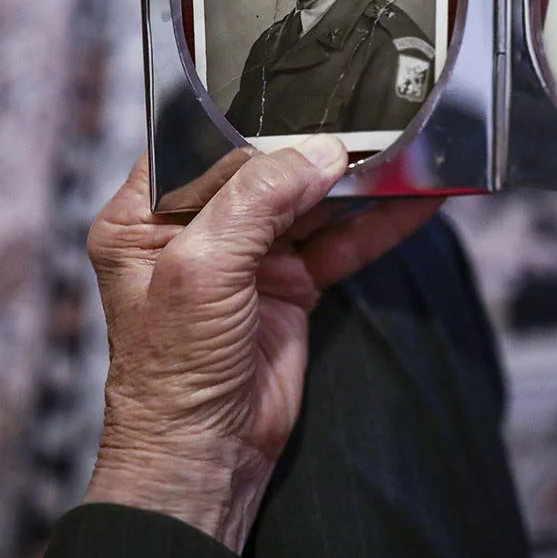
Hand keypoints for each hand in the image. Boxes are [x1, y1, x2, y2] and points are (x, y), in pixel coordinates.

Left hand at [82, 138, 441, 550]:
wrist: (207, 455)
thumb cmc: (172, 372)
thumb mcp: (202, 270)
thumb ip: (256, 201)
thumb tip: (319, 154)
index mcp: (143, 215)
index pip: (201, 146)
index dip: (252, 124)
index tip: (306, 101)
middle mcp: (195, 230)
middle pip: (265, 171)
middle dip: (316, 150)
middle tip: (371, 120)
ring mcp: (247, 260)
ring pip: (310, 204)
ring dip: (356, 183)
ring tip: (405, 149)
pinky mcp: (291, 287)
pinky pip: (339, 244)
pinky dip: (376, 224)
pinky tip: (413, 200)